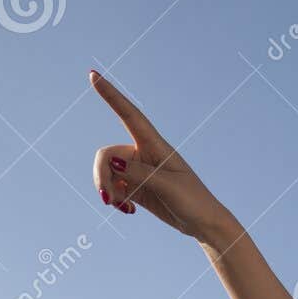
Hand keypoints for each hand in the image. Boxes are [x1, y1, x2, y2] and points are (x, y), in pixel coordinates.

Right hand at [89, 71, 237, 248]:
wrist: (204, 224)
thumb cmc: (193, 201)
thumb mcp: (168, 186)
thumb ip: (139, 174)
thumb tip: (113, 164)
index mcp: (155, 145)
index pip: (129, 114)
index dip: (111, 95)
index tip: (93, 74)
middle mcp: (143, 154)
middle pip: (107, 155)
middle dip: (101, 175)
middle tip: (106, 199)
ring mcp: (138, 172)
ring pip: (107, 172)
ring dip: (107, 190)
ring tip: (119, 207)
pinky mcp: (137, 189)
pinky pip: (114, 188)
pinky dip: (115, 199)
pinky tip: (128, 210)